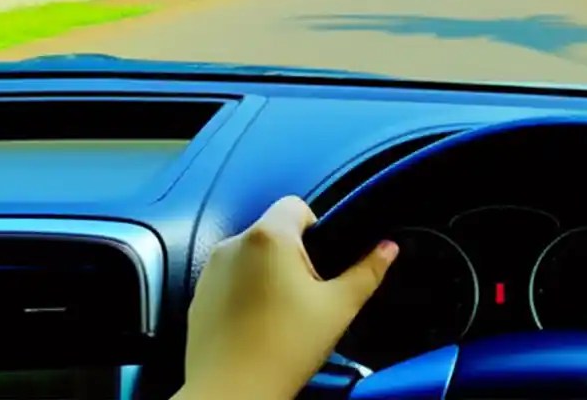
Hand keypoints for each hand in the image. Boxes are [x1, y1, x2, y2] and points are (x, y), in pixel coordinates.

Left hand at [176, 197, 397, 399]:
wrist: (232, 394)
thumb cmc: (285, 350)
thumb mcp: (338, 308)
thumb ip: (367, 271)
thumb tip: (388, 247)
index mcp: (268, 238)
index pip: (296, 205)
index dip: (316, 229)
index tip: (321, 266)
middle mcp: (233, 245)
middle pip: (273, 232)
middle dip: (293, 256)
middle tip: (306, 297)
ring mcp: (210, 271)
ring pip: (251, 256)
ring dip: (267, 273)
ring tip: (280, 315)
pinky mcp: (198, 296)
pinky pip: (229, 280)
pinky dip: (245, 294)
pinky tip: (257, 326)